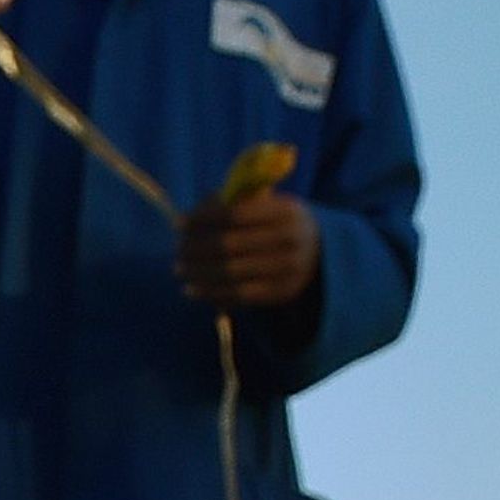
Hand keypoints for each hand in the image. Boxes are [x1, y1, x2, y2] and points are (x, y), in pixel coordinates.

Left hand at [177, 187, 320, 309]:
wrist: (322, 252)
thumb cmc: (280, 225)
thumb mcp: (269, 205)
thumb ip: (235, 204)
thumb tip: (189, 218)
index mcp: (285, 210)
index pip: (234, 214)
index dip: (203, 220)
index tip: (179, 224)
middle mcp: (289, 238)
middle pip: (229, 246)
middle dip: (196, 250)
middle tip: (177, 252)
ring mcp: (287, 268)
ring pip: (231, 273)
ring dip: (198, 274)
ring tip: (180, 271)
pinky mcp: (282, 293)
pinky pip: (239, 295)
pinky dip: (212, 294)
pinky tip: (192, 290)